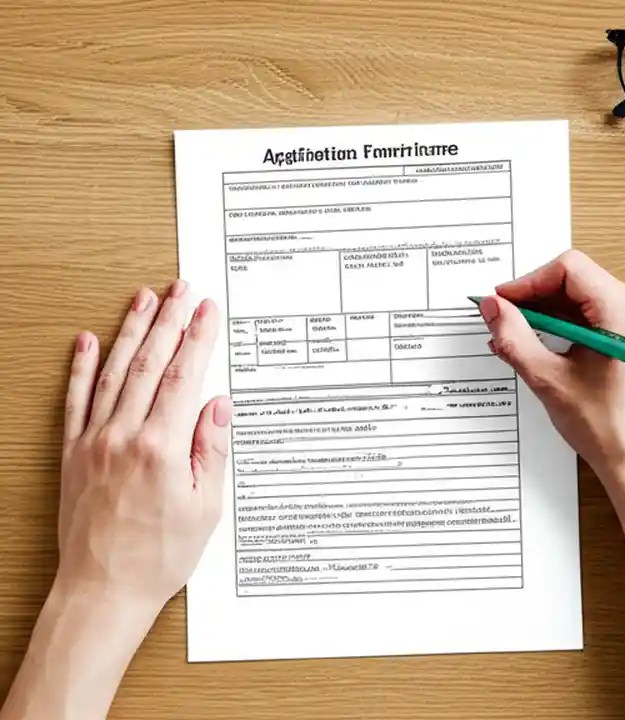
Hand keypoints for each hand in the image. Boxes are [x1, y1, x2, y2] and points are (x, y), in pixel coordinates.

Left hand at [57, 280, 228, 615]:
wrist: (103, 590)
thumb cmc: (158, 556)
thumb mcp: (205, 507)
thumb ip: (211, 450)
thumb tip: (218, 407)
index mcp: (162, 448)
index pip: (183, 378)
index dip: (198, 339)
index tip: (208, 311)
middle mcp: (124, 438)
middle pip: (149, 365)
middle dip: (169, 322)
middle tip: (181, 290)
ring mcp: (94, 443)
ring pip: (112, 373)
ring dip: (130, 332)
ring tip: (143, 300)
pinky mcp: (74, 455)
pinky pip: (76, 401)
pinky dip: (81, 368)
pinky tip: (86, 342)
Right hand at [478, 250, 624, 497]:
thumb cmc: (610, 429)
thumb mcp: (549, 380)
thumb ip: (514, 337)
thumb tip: (492, 308)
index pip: (568, 269)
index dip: (528, 282)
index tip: (502, 301)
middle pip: (576, 280)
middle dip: (536, 299)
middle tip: (503, 321)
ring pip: (583, 297)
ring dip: (548, 314)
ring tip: (518, 339)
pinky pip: (596, 314)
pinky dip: (566, 326)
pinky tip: (542, 346)